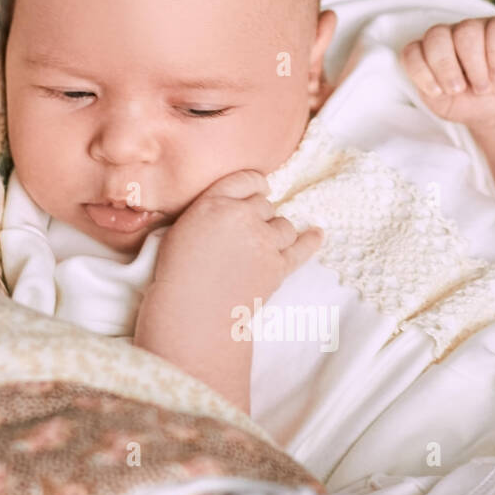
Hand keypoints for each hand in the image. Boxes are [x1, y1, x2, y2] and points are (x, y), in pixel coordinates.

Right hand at [132, 170, 322, 408]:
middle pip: (265, 205)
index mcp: (214, 203)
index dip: (254, 186)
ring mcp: (264, 242)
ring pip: (283, 225)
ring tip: (261, 246)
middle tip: (245, 235)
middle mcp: (243, 217)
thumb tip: (232, 206)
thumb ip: (209, 209)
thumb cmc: (178, 275)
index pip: (246, 180)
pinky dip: (311, 241)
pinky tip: (317, 234)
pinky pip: (302, 247)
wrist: (192, 314)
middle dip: (258, 216)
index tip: (257, 191)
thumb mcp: (181, 228)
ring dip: (275, 232)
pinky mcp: (278, 266)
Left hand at [400, 15, 494, 132]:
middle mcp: (450, 36)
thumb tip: (430, 77)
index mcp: (430, 53)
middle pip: (436, 36)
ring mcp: (477, 28)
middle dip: (445, 67)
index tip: (437, 93)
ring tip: (483, 88)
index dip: (420, 71)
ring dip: (473, 66)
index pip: (412, 51)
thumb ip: (429, 90)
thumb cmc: (472, 104)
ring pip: (466, 33)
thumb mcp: (444, 105)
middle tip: (459, 89)